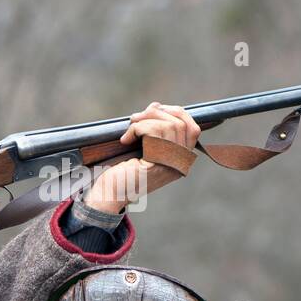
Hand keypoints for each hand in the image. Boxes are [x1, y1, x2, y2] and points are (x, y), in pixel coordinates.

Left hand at [83, 101, 200, 213]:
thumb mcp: (144, 145)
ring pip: (168, 125)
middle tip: (135, 119)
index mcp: (179, 159)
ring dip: (144, 120)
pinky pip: (153, 133)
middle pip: (180, 123)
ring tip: (130, 129)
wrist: (108, 194)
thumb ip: (155, 128)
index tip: (153, 110)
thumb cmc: (123, 170)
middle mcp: (179, 164)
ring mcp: (169, 166)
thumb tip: (157, 106)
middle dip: (155, 112)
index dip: (174, 113)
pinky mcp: (155, 166)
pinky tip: (125, 140)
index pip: (192, 128)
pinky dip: (137, 129)